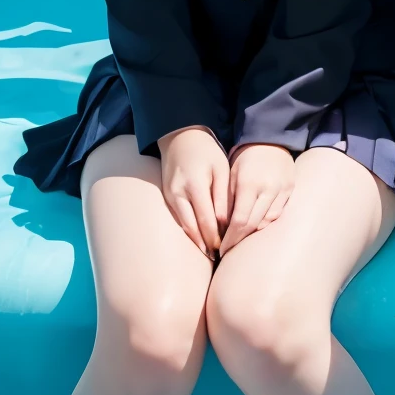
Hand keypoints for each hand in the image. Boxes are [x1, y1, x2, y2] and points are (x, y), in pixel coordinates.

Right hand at [157, 126, 229, 258]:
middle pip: (193, 228)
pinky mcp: (167, 197)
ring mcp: (170, 196)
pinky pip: (178, 219)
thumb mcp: (221, 169)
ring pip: (184, 226)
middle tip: (220, 256)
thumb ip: (223, 196)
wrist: (180, 137)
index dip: (217, 237)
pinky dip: (189, 230)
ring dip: (196, 241)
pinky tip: (199, 239)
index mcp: (195, 185)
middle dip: (206, 244)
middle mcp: (179, 194)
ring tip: (210, 254)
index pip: (207, 220)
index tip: (228, 247)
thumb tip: (226, 223)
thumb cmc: (207, 152)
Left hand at [220, 143, 296, 255]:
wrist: (269, 139)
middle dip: (239, 240)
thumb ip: (227, 202)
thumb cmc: (244, 157)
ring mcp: (282, 189)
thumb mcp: (230, 176)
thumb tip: (221, 228)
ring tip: (241, 238)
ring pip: (267, 221)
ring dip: (253, 233)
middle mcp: (267, 188)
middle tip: (228, 250)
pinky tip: (256, 225)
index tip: (221, 249)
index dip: (230, 239)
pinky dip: (266, 222)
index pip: (239, 221)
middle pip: (254, 224)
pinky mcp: (290, 189)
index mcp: (248, 184)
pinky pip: (278, 213)